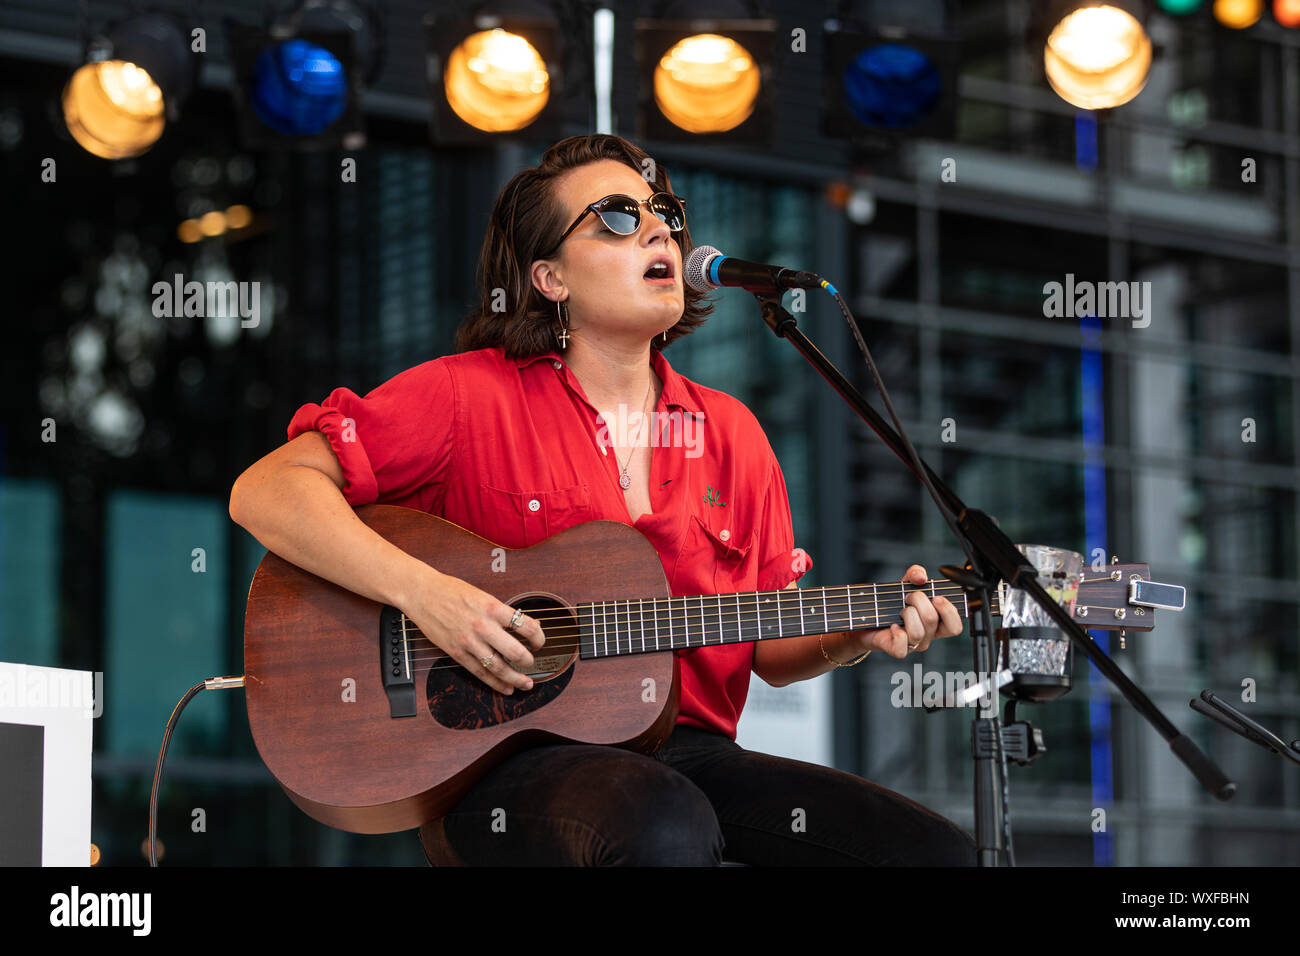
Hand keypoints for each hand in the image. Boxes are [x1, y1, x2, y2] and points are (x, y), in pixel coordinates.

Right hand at [400, 565, 545, 694]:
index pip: (526, 626)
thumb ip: (504, 612)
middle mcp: (482, 626)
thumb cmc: (452, 591)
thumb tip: (529, 624)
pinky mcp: (456, 653)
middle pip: (515, 652)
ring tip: (526, 683)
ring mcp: (469, 641)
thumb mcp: (483, 595)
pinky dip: (495, 683)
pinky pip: (479, 672)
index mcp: (492, 607)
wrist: (422, 593)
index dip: (539, 638)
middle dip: (529, 661)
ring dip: (516, 678)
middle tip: (533, 663)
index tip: (540, 642)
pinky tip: (506, 687)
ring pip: (499, 667)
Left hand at [839, 565, 962, 659]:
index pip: (955, 626)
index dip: (949, 611)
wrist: (867, 617)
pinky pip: (902, 645)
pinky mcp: (898, 650)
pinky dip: (896, 631)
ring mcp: (913, 645)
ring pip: (918, 632)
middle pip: (932, 620)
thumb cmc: (892, 603)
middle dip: (918, 600)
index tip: (937, 597)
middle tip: (907, 597)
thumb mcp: (906, 584)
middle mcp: (928, 636)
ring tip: (899, 610)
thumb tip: (920, 577)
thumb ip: (916, 573)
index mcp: (936, 623)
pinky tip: (891, 624)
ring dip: (906, 614)